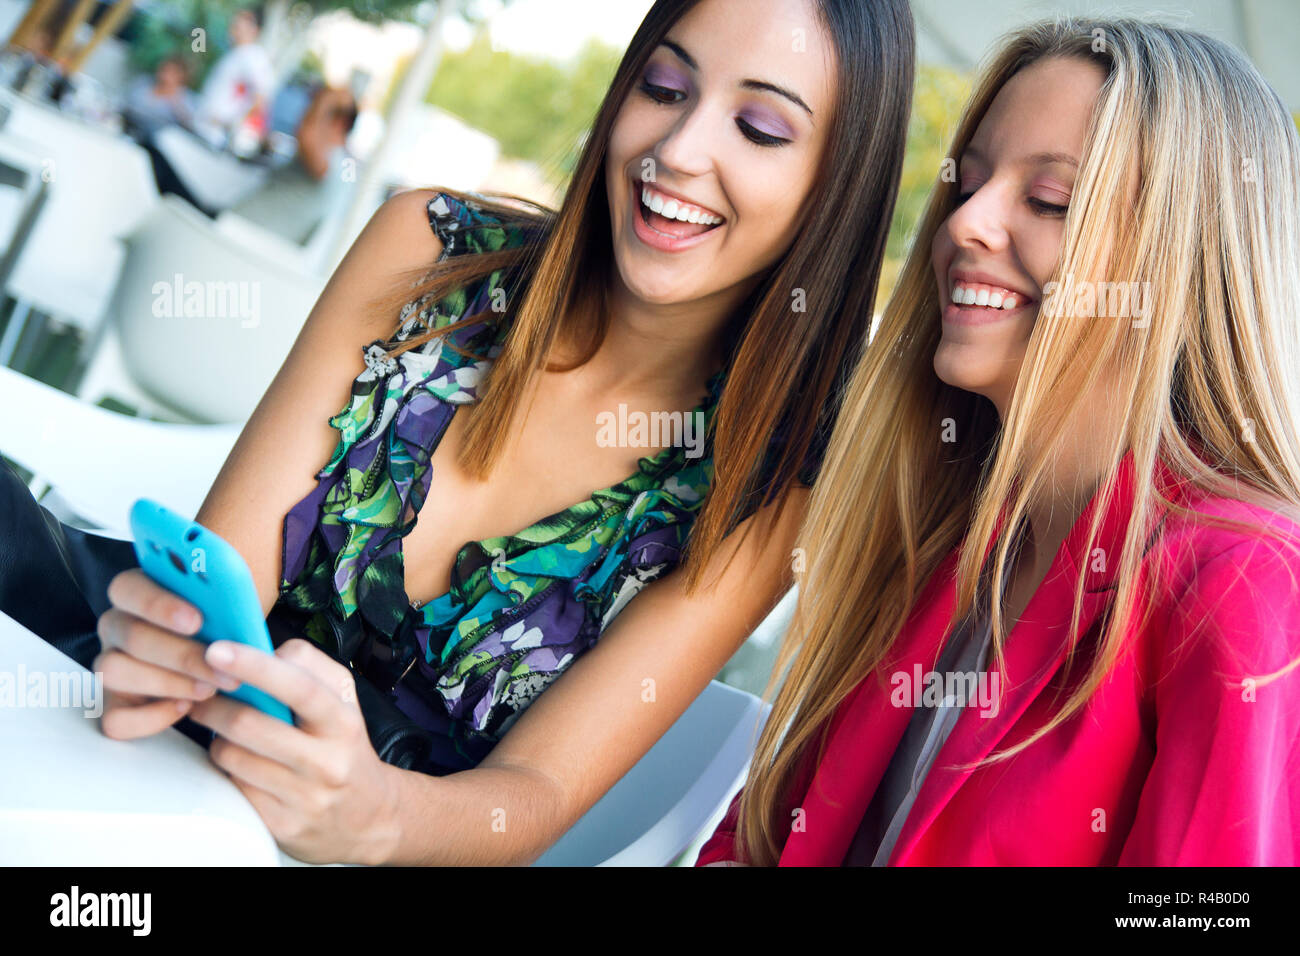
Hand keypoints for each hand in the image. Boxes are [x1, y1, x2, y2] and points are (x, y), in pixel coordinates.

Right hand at [95, 568, 239, 738]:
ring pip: (116, 673)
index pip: (128, 589)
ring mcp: (111, 665)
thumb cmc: (221, 625)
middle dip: (182, 656)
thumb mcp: (225, 605)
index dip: (159, 605)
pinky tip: (184, 707)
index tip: (196, 621)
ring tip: (209, 688)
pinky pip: (114, 718)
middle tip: (221, 668)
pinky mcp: (114, 704)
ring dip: (169, 683)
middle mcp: (116, 627)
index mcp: (136, 592)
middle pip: (132, 637)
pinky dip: (150, 717)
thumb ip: (219, 595)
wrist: (224, 660)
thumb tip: (229, 598)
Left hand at [186, 637, 402, 864]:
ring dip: (217, 739)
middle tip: (199, 694)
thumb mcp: (343, 701)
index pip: (298, 687)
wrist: (370, 816)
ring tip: (225, 732)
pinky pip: (234, 787)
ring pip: (232, 757)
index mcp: (343, 722)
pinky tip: (240, 763)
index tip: (218, 650)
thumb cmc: (345, 748)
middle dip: (213, 705)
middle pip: (249, 724)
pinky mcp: (282, 826)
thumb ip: (308, 667)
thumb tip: (262, 651)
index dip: (254, 666)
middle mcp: (327, 762)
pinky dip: (228, 769)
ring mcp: (304, 798)